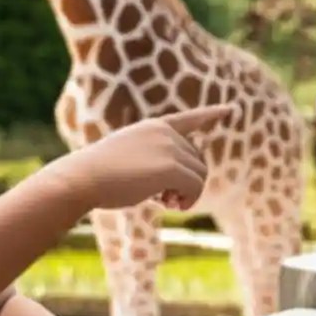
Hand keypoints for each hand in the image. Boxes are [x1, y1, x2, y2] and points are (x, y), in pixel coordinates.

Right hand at [45, 105, 233, 212]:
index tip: (231, 110)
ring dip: (188, 194)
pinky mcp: (172, 167)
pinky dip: (188, 200)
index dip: (211, 115)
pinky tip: (169, 205)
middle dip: (187, 182)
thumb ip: (155, 162)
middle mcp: (166, 133)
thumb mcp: (128, 160)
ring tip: (166, 202)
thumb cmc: (99, 175)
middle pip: (198, 160)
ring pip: (200, 175)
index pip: (189, 119)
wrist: (83, 178)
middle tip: (166, 199)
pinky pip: (196, 187)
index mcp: (154, 127)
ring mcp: (170, 147)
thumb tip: (183, 184)